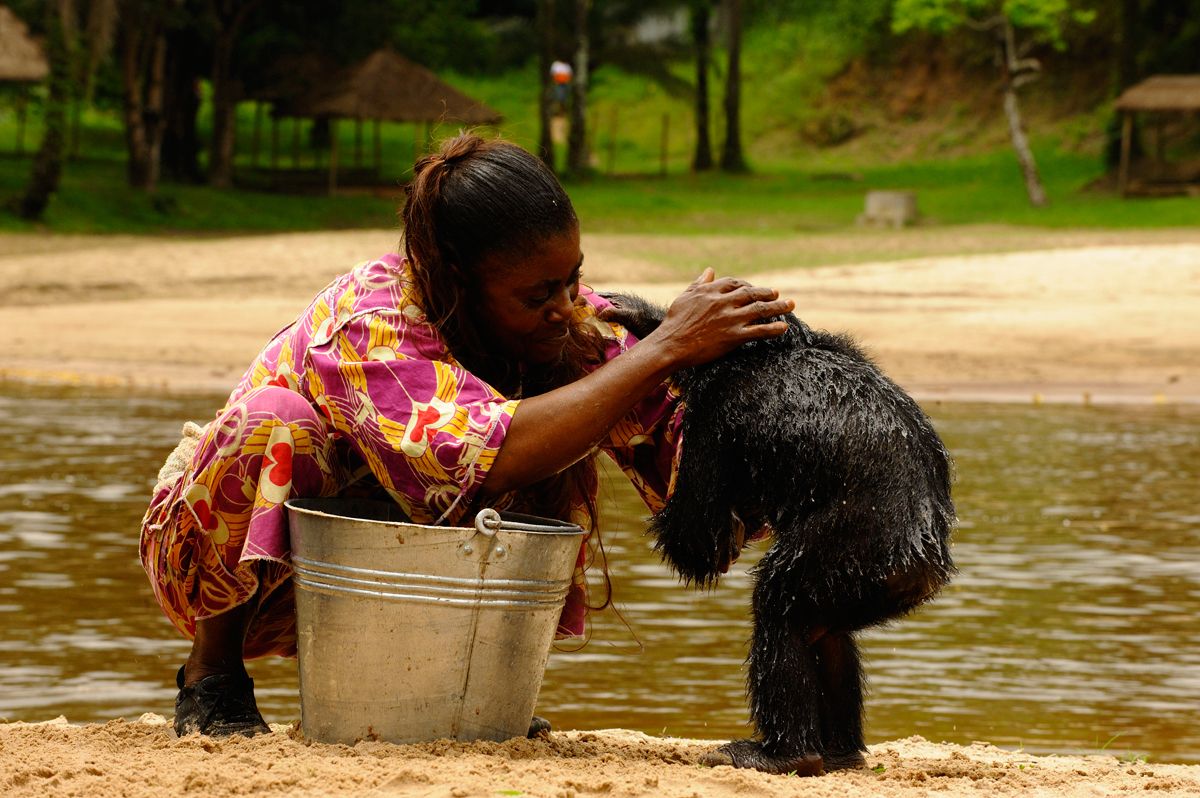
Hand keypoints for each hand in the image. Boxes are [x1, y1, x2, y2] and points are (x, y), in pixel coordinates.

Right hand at [646, 269, 793, 369]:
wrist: (671, 345)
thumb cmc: (675, 322)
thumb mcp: (686, 297)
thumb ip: (700, 283)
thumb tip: (709, 270)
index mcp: (711, 291)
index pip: (735, 283)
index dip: (747, 285)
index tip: (753, 288)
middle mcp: (723, 302)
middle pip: (752, 293)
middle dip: (767, 293)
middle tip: (777, 293)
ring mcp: (730, 319)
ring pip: (760, 309)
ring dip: (778, 307)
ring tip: (790, 305)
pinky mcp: (734, 336)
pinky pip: (759, 331)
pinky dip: (773, 329)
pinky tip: (784, 328)